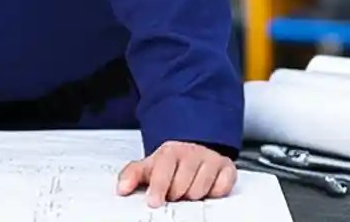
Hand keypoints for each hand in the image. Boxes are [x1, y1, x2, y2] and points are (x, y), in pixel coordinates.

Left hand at [116, 140, 236, 207]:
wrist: (194, 147)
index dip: (159, 187)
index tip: (154, 201)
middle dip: (176, 194)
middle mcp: (192, 153)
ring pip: (201, 189)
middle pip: (183, 184)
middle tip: (173, 194)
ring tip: (187, 191)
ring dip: (193, 195)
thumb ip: (132, 175)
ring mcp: (211, 159)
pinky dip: (214, 193)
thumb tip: (122, 189)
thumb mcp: (149, 166)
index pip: (164, 170)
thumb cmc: (171, 162)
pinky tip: (206, 189)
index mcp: (170, 152)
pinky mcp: (227, 168)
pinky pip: (222, 188)